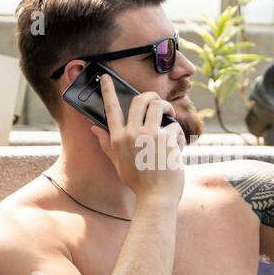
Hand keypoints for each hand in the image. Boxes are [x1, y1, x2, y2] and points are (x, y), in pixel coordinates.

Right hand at [90, 73, 185, 202]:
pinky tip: (177, 149)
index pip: (110, 109)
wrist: (156, 197)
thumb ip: (107, 144)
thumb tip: (95, 129)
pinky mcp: (166, 138)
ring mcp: (149, 135)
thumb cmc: (139, 182)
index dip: (107, 90)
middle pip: (139, 99)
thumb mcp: (118, 163)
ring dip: (166, 107)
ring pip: (158, 105)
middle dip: (151, 96)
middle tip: (157, 102)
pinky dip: (178, 136)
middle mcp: (131, 134)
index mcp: (117, 139)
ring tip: (170, 116)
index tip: (106, 76)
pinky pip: (174, 126)